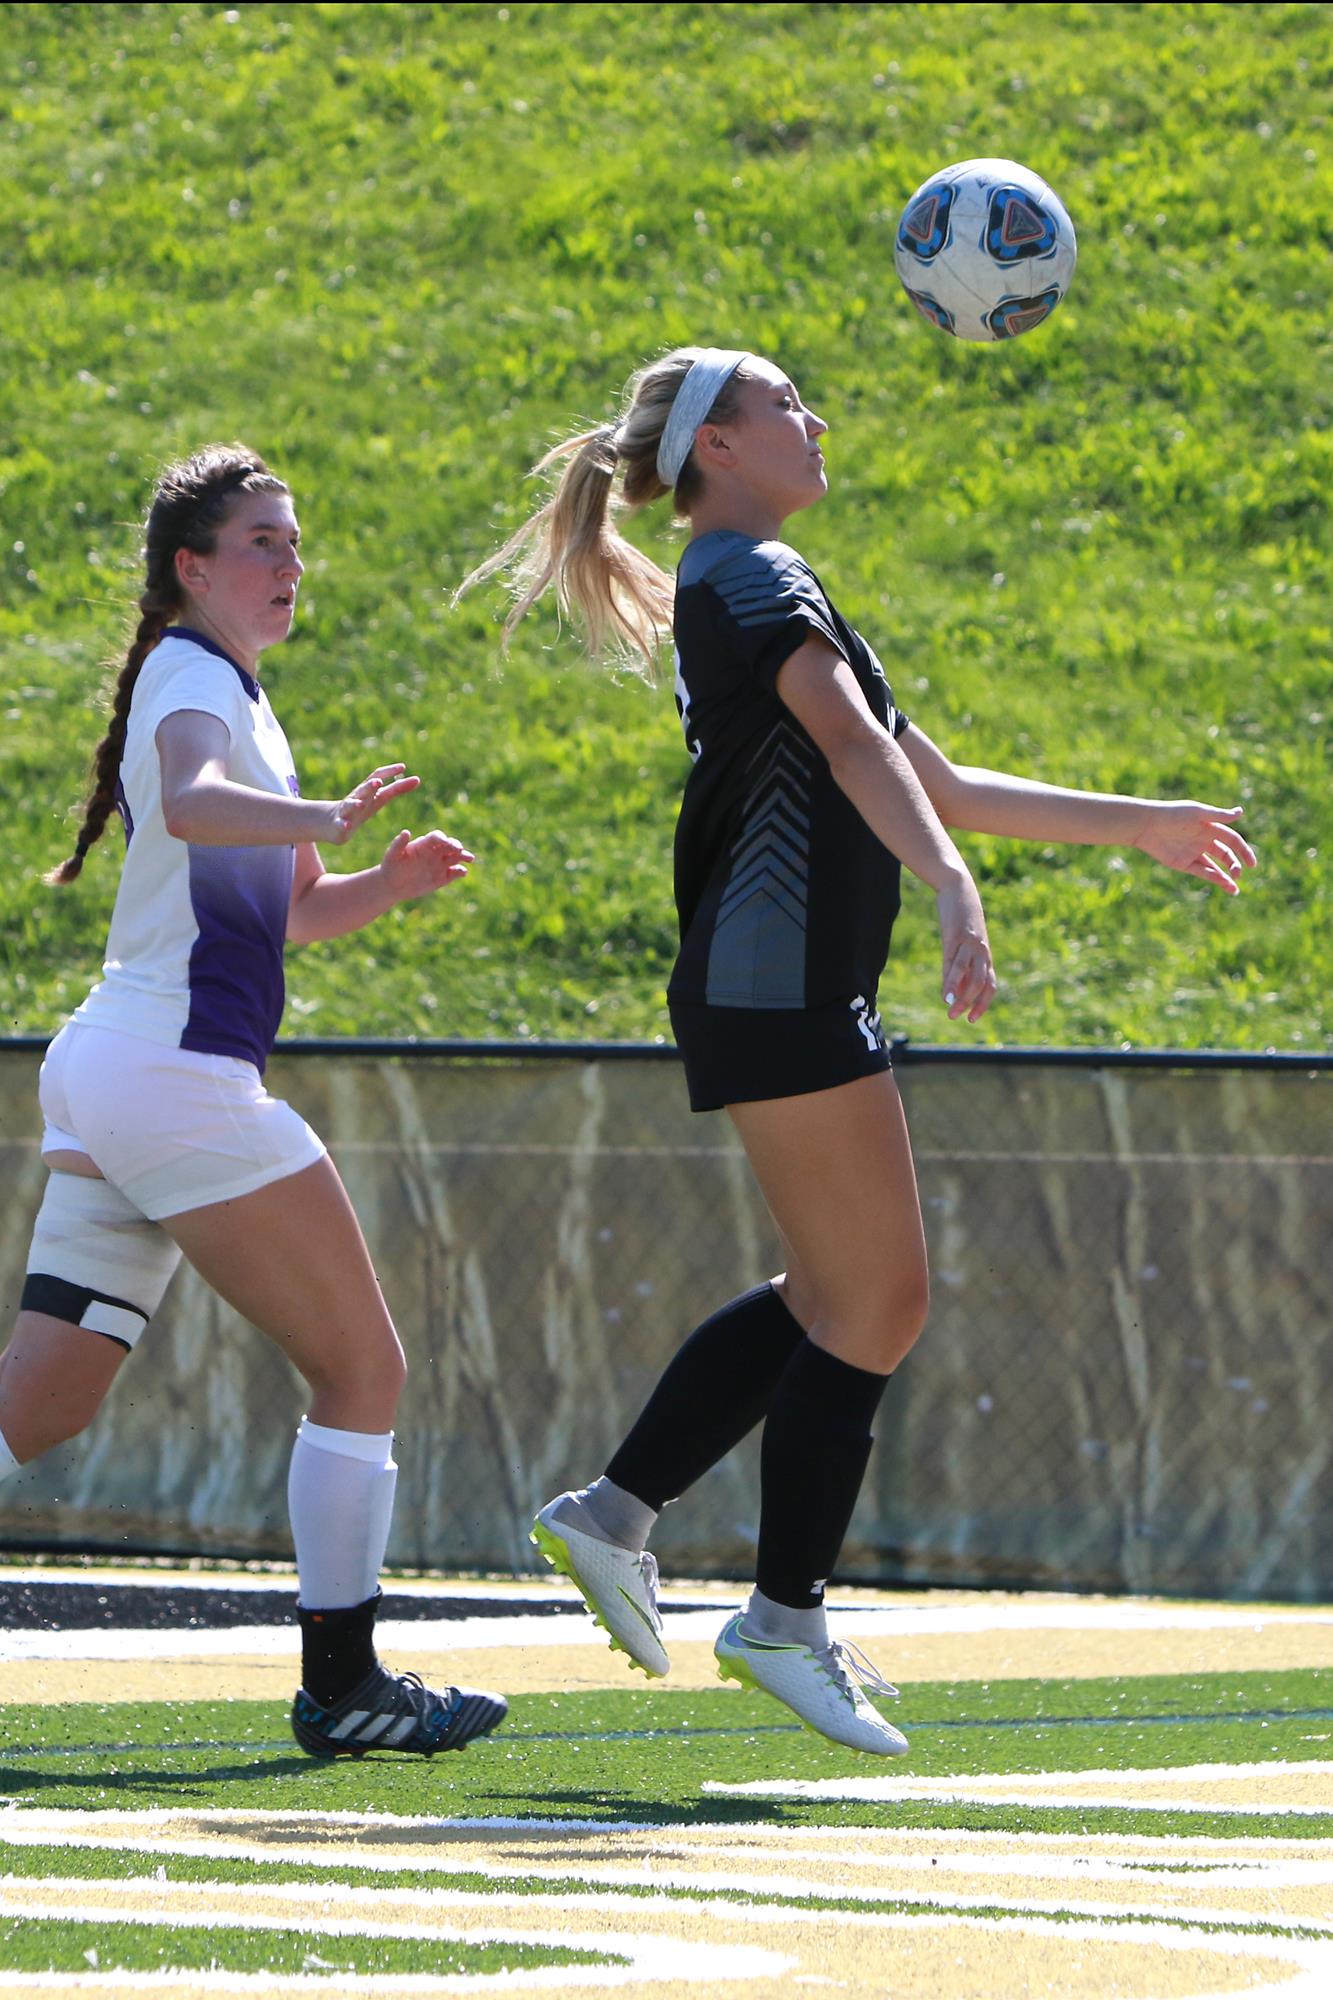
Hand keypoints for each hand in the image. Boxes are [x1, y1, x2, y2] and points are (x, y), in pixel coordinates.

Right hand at [325, 764, 421, 845]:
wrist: (334, 822)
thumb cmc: (362, 807)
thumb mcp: (380, 798)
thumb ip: (397, 789)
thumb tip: (417, 779)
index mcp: (368, 791)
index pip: (377, 777)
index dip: (389, 772)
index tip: (403, 767)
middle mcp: (357, 798)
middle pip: (362, 790)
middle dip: (369, 786)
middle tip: (378, 782)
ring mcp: (347, 811)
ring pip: (349, 805)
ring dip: (355, 804)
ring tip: (360, 804)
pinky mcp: (340, 825)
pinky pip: (341, 824)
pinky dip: (344, 824)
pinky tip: (348, 826)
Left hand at [379, 827, 474, 903]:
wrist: (393, 885)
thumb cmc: (391, 867)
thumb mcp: (392, 855)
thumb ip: (399, 843)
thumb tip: (406, 831)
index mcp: (424, 844)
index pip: (437, 837)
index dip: (442, 838)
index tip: (445, 841)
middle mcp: (435, 852)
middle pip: (450, 845)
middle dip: (456, 845)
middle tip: (459, 849)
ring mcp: (440, 864)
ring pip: (456, 857)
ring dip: (464, 856)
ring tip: (470, 858)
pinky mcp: (443, 877)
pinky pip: (455, 873)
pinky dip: (461, 872)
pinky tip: (462, 872)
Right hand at [936, 871, 996, 1023]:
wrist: (959, 889)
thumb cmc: (960, 919)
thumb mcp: (962, 945)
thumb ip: (960, 968)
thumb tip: (955, 992)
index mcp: (985, 956)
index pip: (990, 985)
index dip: (983, 1003)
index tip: (972, 1019)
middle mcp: (982, 952)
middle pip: (981, 982)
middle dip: (970, 1003)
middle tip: (956, 1018)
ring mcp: (970, 944)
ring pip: (969, 974)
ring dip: (959, 994)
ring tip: (949, 1008)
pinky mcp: (957, 936)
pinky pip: (953, 962)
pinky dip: (950, 979)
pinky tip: (944, 992)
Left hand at [1131, 802, 1256, 893]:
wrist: (1147, 825)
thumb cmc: (1173, 814)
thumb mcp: (1197, 813)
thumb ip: (1219, 816)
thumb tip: (1241, 812)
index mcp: (1210, 827)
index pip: (1232, 840)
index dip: (1244, 851)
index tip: (1252, 864)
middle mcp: (1204, 841)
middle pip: (1225, 855)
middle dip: (1234, 865)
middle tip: (1238, 874)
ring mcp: (1193, 853)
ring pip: (1214, 867)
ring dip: (1225, 878)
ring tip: (1234, 889)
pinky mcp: (1183, 863)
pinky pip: (1201, 872)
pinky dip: (1213, 878)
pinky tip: (1222, 882)